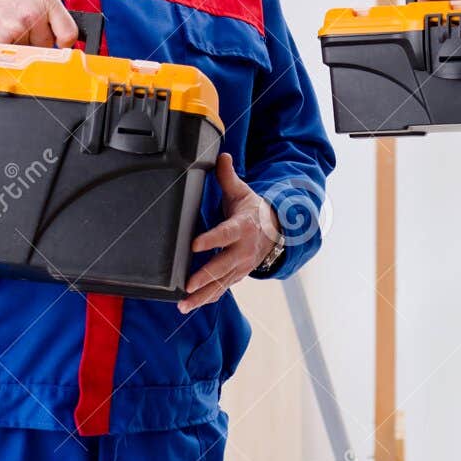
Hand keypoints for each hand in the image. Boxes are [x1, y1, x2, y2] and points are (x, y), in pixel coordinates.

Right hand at [0, 0, 79, 46]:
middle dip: (36, 39)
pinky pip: (9, 53)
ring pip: (27, 51)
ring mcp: (16, 28)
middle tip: (18, 23)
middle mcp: (34, 13)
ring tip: (4, 22)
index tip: (58, 41)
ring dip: (18, 43)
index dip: (64, 41)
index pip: (69, 33)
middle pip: (47, 45)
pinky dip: (2, 46)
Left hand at [182, 153, 279, 312]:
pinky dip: (207, 299)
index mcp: (243, 226)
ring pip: (222, 283)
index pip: (226, 233)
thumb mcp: (243, 192)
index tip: (193, 245)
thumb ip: (228, 176)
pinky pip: (222, 289)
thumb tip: (222, 155)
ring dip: (202, 295)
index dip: (211, 240)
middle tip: (187, 283)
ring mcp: (241, 266)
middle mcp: (243, 249)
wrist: (276, 232)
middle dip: (205, 276)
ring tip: (183, 304)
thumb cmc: (253, 211)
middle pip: (223, 265)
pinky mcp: (237, 276)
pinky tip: (190, 305)